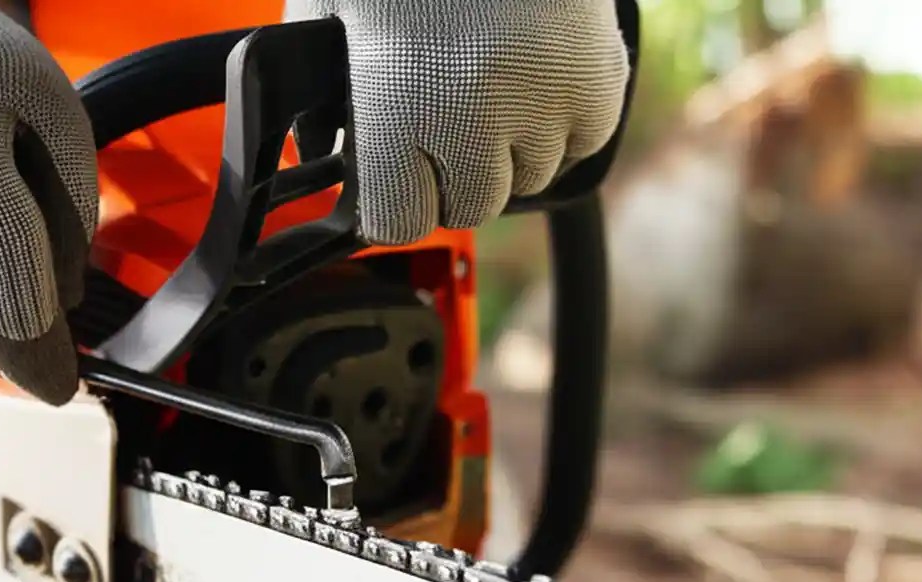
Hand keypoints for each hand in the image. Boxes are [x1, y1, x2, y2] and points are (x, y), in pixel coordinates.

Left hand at [284, 0, 629, 243]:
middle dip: (453, 174)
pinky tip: (532, 74)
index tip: (393, 180)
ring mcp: (546, 102)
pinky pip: (581, 142)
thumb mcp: (328, 11)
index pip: (399, 221)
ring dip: (508, 149)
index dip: (394, 201)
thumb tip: (321, 151)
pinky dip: (560, 122)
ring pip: (529, 176)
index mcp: (399, 108)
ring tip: (487, 82)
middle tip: (441, 118)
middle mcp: (476, 118)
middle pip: (471, 205)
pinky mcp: (600, 80)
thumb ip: (322, 96)